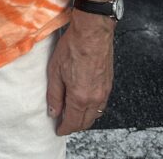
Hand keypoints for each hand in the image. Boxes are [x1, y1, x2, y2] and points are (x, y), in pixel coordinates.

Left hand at [46, 12, 114, 134]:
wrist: (92, 32)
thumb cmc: (73, 47)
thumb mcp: (55, 71)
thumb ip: (54, 94)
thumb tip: (53, 112)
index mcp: (80, 97)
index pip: (72, 122)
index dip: (64, 129)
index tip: (58, 130)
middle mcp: (95, 98)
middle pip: (85, 122)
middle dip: (74, 126)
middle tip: (64, 124)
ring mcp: (104, 91)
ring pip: (95, 114)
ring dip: (84, 118)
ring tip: (73, 114)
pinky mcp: (109, 84)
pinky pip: (101, 104)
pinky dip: (93, 109)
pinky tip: (85, 102)